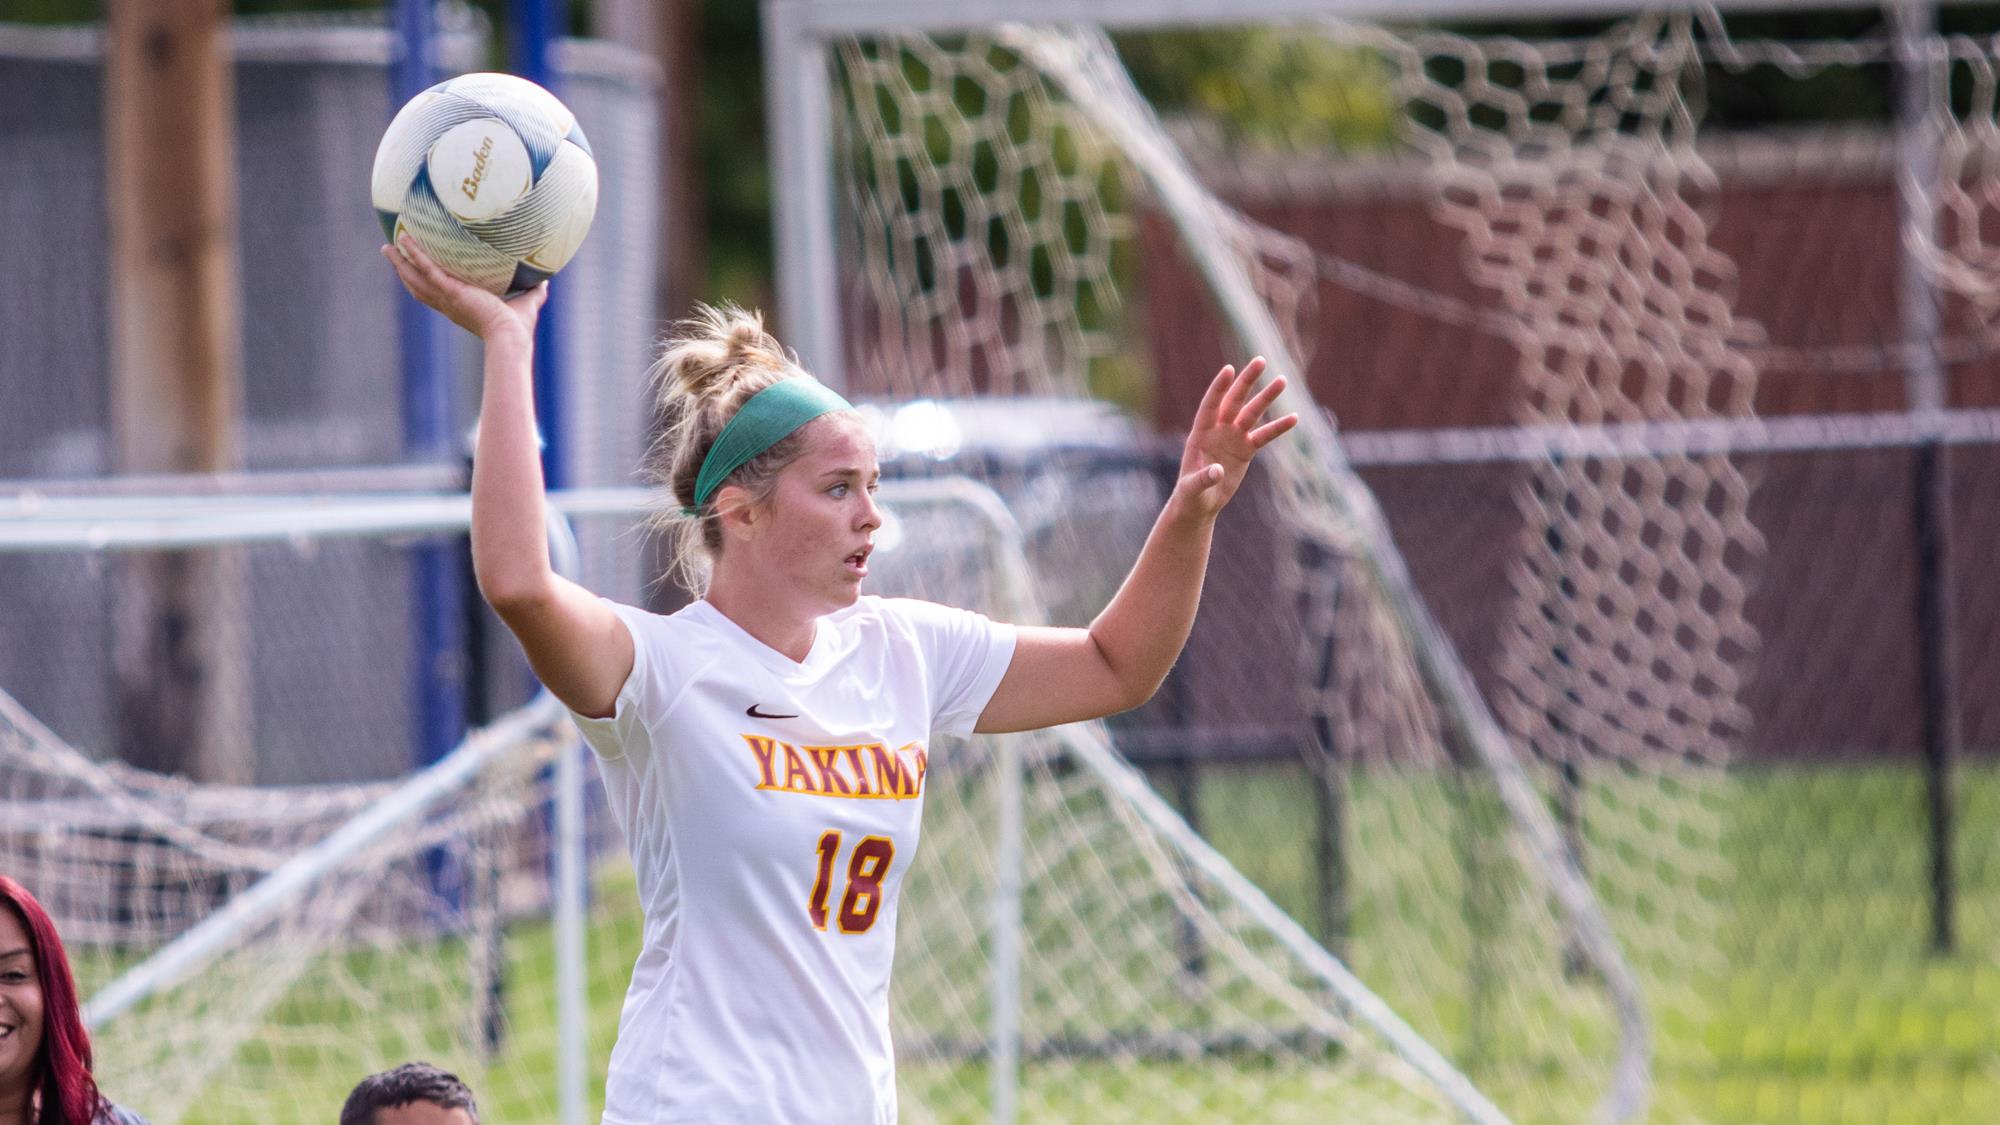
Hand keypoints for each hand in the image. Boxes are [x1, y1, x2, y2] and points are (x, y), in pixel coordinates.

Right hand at [381, 233, 546, 341]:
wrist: (510, 338)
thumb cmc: (518, 329)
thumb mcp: (527, 303)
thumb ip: (535, 291)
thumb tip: (546, 280)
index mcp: (460, 307)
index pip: (437, 293)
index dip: (426, 282)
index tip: (419, 271)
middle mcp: (448, 304)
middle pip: (417, 285)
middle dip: (403, 271)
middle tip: (391, 254)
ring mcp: (445, 298)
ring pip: (414, 278)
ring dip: (399, 262)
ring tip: (387, 246)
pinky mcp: (449, 291)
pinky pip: (426, 268)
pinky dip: (414, 254)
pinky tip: (404, 239)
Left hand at [1172, 356, 1298, 519]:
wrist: (1200, 503)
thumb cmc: (1190, 495)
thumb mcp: (1192, 489)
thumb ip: (1203, 479)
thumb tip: (1217, 471)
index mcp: (1200, 434)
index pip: (1210, 405)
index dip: (1219, 388)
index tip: (1229, 369)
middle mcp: (1218, 430)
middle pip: (1234, 401)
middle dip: (1247, 382)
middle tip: (1261, 361)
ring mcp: (1233, 438)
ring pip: (1252, 413)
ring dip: (1266, 397)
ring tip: (1282, 380)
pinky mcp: (1246, 450)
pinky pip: (1264, 436)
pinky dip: (1278, 427)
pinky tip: (1294, 417)